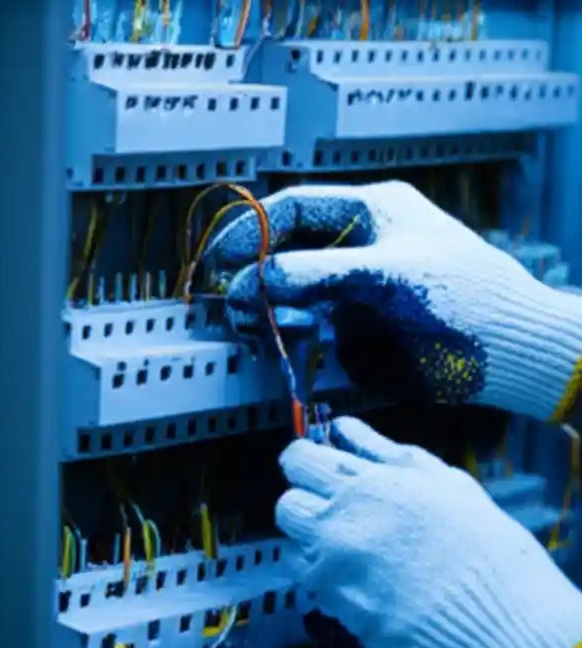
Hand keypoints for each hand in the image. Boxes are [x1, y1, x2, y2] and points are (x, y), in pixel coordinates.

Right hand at [205, 181, 581, 420]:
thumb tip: (254, 278)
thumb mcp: (388, 275)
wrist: (512, 353)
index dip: (251, 230)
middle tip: (233, 302)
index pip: (294, 208)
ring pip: (289, 292)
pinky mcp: (356, 329)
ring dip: (265, 308)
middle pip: (283, 251)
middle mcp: (356, 246)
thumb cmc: (466, 297)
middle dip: (253, 275)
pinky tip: (284, 343)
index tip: (221, 258)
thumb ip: (317, 273)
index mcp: (370, 212)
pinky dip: (286, 335)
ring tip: (255, 325)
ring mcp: (354, 288)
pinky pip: (306, 327)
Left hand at [277, 417, 581, 647]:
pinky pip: (311, 585)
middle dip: (307, 505)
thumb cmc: (482, 543)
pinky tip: (365, 579)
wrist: (500, 615)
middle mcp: (338, 522)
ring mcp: (333, 567)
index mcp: (365, 484)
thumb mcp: (442, 479)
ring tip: (357, 550)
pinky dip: (327, 580)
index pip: (298, 459)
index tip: (316, 469)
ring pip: (293, 546)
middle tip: (339, 514)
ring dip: (313, 544)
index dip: (303, 462)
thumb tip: (343, 428)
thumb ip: (382, 450)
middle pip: (288, 505)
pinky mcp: (335, 606)